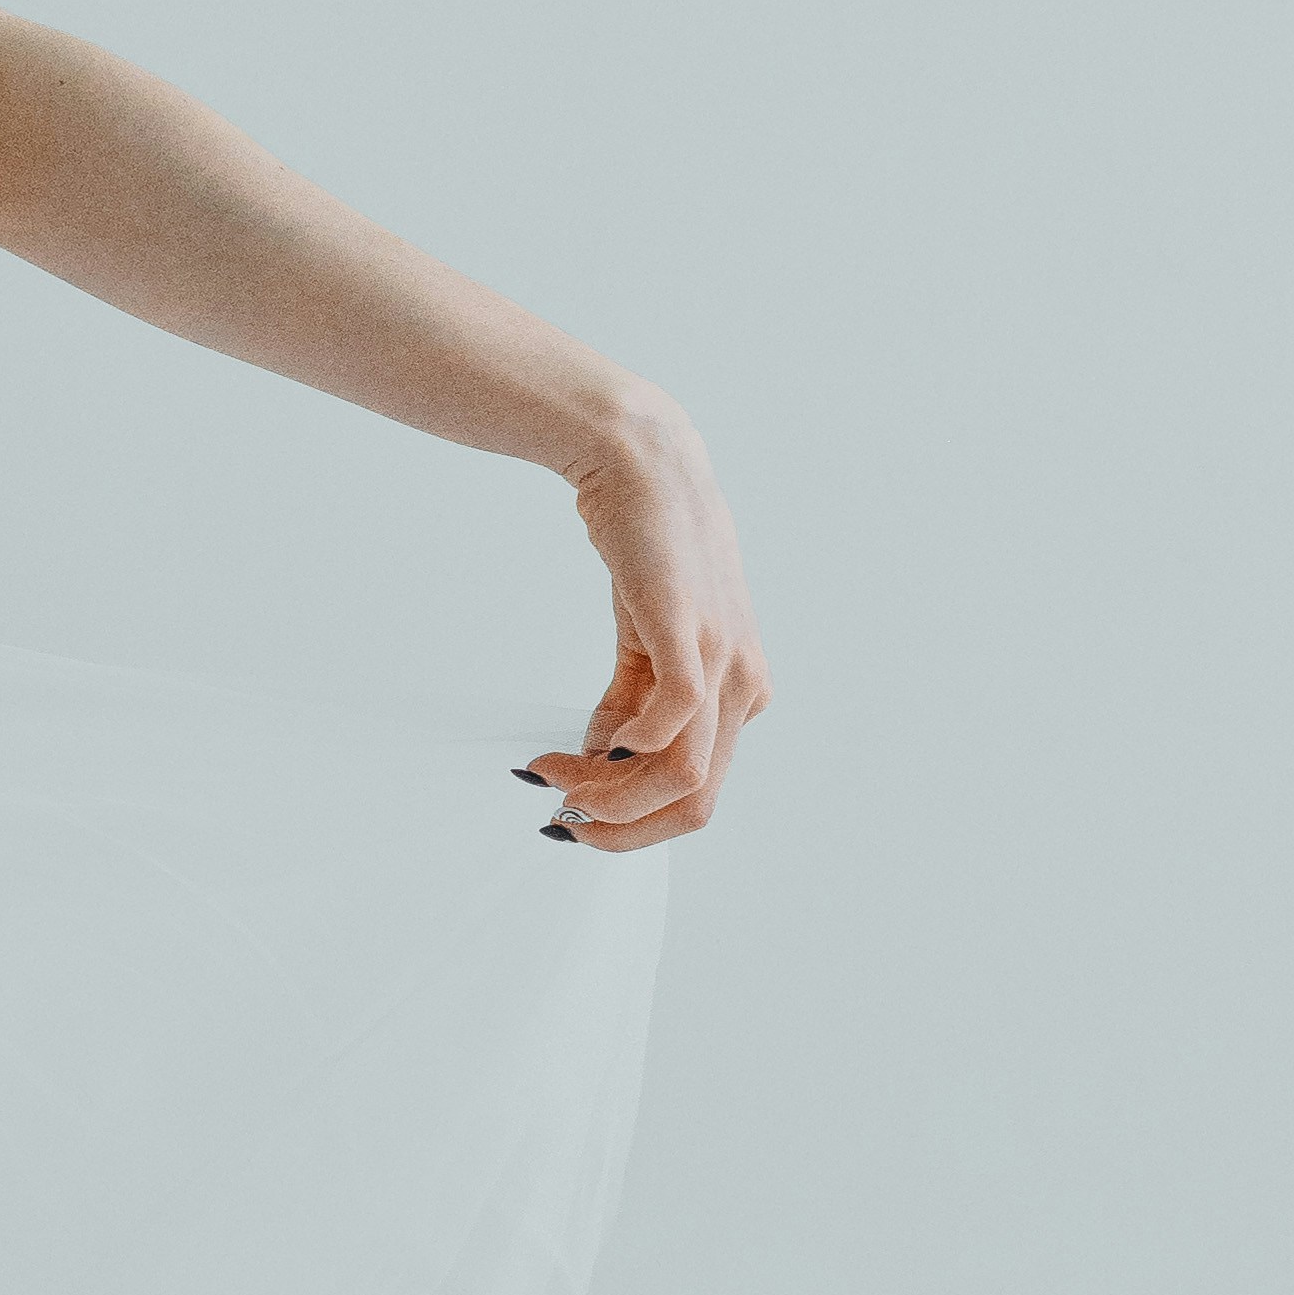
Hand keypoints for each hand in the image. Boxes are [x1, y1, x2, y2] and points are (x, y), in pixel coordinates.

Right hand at [529, 402, 766, 850]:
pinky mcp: (692, 636)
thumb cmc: (646, 547)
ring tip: (549, 774)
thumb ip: (631, 701)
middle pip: (694, 803)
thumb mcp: (644, 639)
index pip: (695, 796)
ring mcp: (726, 663)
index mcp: (738, 693)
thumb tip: (601, 759)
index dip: (629, 822)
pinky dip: (624, 751)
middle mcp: (744, 687)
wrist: (644, 467)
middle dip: (620, 827)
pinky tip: (585, 744)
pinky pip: (671, 725)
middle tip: (559, 816)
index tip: (569, 812)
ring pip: (684, 778)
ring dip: (608, 794)